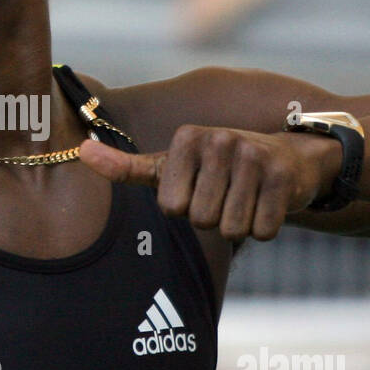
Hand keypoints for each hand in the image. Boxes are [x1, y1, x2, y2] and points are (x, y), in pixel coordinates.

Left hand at [79, 125, 339, 240]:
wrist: (288, 157)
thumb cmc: (217, 168)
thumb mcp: (169, 164)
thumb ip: (125, 166)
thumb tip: (80, 151)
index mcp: (186, 137)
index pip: (171, 206)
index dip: (186, 207)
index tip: (200, 186)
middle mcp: (219, 139)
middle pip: (201, 220)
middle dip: (214, 218)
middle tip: (227, 194)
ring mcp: (253, 155)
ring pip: (232, 228)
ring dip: (240, 224)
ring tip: (247, 197)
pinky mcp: (282, 176)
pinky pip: (263, 231)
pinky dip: (265, 228)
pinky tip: (268, 203)